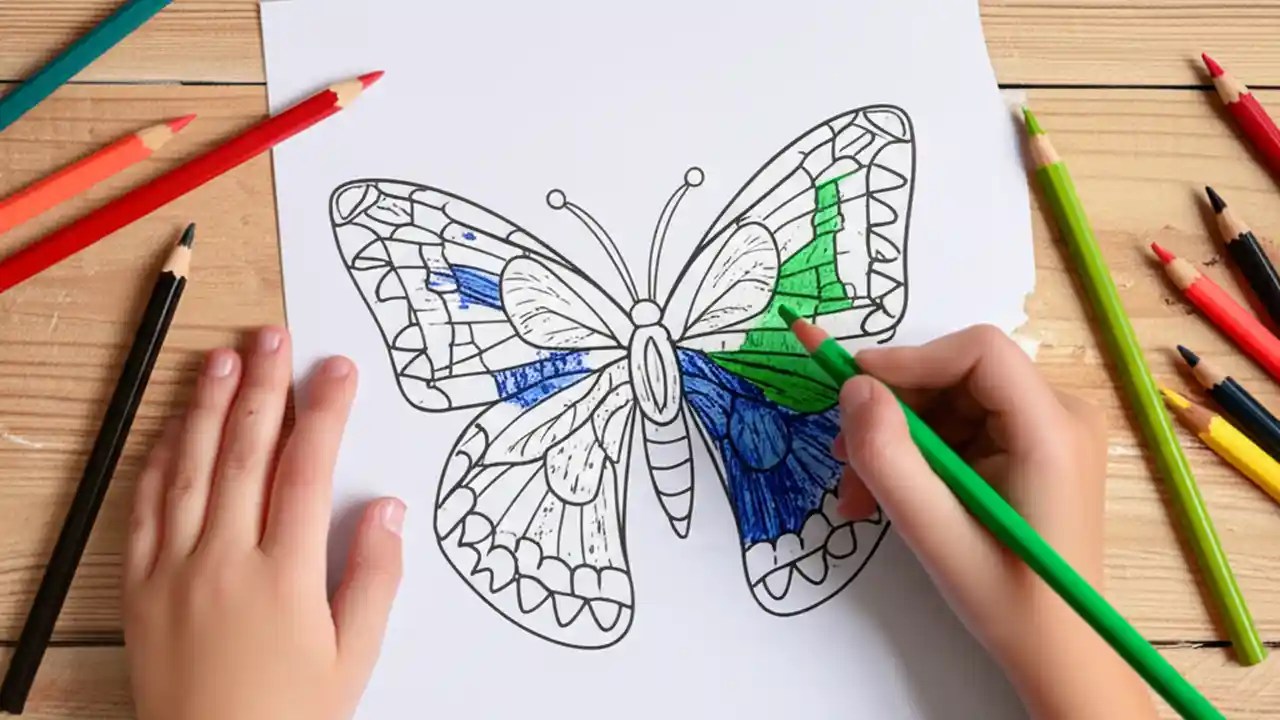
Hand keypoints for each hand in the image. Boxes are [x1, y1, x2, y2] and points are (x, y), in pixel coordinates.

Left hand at [123, 327, 403, 719]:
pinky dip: (159, 460)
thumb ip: (373, 579)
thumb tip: (387, 509)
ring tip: (222, 358)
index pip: (307, 471)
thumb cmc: (289, 717)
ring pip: (190, 468)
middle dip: (264, 387)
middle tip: (275, 337)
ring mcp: (175, 570)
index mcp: (284, 577)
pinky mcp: (138, 586)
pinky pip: (145, 508)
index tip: (337, 370)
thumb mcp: (353, 658)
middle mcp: (224, 561)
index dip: (325, 412)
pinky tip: (173, 427)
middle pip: (246, 453)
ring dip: (207, 407)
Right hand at [833, 326, 1155, 719]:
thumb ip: (889, 458)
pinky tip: (891, 493)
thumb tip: (852, 388)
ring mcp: (1050, 431)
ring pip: (952, 401)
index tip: (850, 389)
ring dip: (899, 439)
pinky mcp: (1033, 449)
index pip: (978, 352)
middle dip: (895, 410)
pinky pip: (963, 426)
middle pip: (959, 375)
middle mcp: (1062, 416)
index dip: (909, 359)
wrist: (1059, 653)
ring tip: (861, 493)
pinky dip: (921, 454)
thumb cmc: (1008, 601)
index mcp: (1053, 431)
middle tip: (844, 458)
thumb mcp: (934, 534)